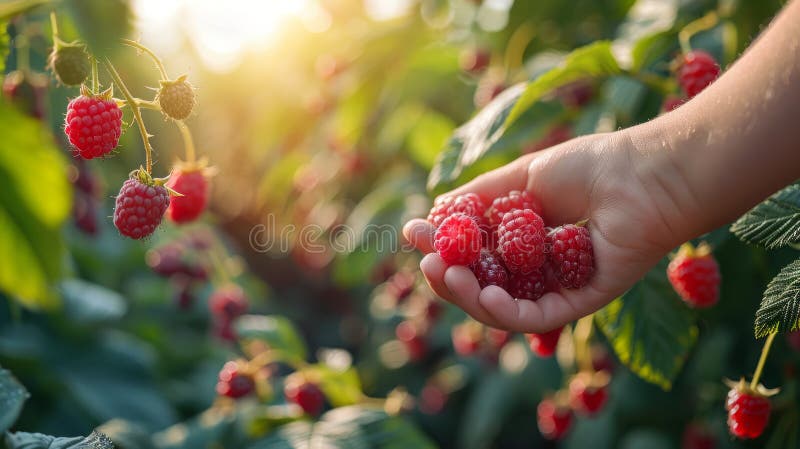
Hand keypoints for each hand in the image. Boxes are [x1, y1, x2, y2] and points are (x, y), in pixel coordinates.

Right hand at [403, 129, 690, 332]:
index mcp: (524, 239)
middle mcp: (537, 267)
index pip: (472, 253)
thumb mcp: (523, 176)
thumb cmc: (591, 166)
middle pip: (481, 284)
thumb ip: (481, 196)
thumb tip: (437, 208)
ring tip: (444, 275)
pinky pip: (536, 316)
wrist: (643, 174)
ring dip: (468, 296)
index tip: (413, 233)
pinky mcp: (580, 302)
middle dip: (447, 276)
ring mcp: (557, 287)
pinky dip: (506, 311)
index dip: (442, 248)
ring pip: (502, 307)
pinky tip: (485, 294)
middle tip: (425, 261)